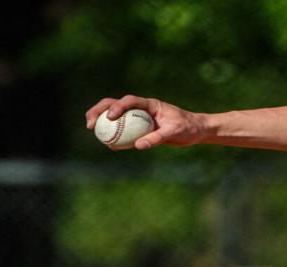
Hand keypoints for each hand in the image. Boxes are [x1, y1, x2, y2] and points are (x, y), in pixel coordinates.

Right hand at [84, 96, 208, 150]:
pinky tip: (110, 145)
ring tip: (92, 130)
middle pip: (115, 105)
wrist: (196, 131)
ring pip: (117, 117)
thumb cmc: (188, 127)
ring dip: (102, 122)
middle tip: (90, 122)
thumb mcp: (174, 132)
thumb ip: (157, 138)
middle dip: (99, 111)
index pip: (129, 101)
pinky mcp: (141, 128)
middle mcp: (142, 108)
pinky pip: (125, 131)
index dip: (117, 107)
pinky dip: (116, 136)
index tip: (109, 117)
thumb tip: (137, 146)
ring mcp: (140, 118)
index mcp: (149, 104)